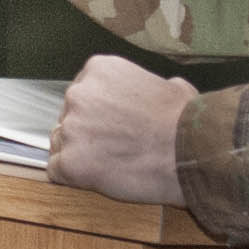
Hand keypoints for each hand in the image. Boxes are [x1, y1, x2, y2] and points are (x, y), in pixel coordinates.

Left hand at [47, 56, 196, 206]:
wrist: (190, 152)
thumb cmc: (186, 122)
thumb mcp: (172, 86)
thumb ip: (150, 85)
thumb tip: (162, 88)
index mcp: (99, 70)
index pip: (82, 93)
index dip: (96, 114)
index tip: (112, 125)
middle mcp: (78, 94)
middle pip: (67, 118)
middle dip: (86, 133)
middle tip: (113, 147)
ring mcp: (70, 128)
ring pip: (60, 144)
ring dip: (79, 155)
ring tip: (111, 163)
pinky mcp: (69, 162)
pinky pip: (57, 171)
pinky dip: (74, 177)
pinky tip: (99, 177)